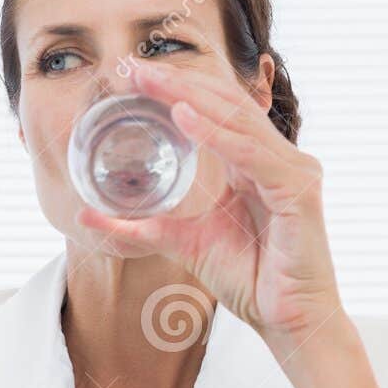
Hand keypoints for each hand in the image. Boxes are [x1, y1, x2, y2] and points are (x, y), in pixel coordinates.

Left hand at [77, 60, 341, 342]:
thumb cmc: (251, 281)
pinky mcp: (299, 191)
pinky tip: (184, 117)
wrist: (289, 321)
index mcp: (253, 163)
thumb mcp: (184, 244)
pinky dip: (218, 135)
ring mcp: (292, 171)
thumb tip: (88, 218)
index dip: (174, 89)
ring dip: (190, 97)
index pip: (214, 111)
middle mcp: (276, 158)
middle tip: (131, 66)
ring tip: (149, 81)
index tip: (130, 75)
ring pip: (237, 121)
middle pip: (224, 104)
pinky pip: (253, 155)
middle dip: (176, 82)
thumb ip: (143, 227)